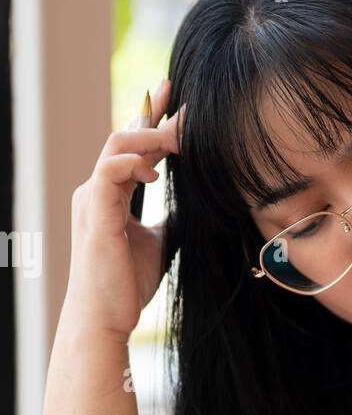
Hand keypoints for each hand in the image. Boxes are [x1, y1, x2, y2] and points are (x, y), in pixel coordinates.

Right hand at [63, 78, 183, 340]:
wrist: (106, 318)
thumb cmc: (127, 284)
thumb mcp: (159, 243)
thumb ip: (170, 219)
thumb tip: (195, 206)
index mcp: (110, 195)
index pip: (132, 147)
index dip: (152, 120)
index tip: (177, 99)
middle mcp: (97, 190)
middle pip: (124, 136)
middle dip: (152, 113)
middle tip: (181, 97)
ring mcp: (92, 199)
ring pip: (116, 145)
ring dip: (149, 135)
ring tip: (179, 136)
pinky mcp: (95, 213)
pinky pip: (109, 171)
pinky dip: (133, 162)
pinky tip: (156, 170)